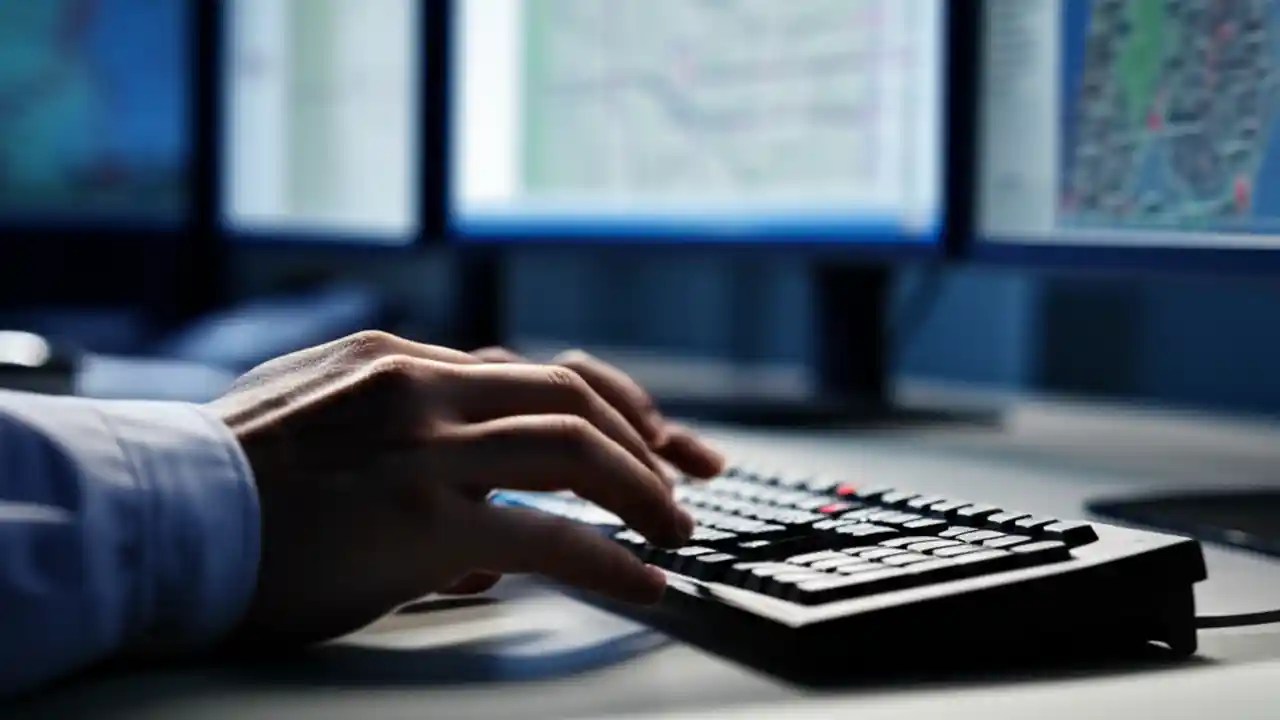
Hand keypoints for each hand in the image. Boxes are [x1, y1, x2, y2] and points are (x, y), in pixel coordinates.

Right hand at [210, 332, 723, 644]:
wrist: (155, 517)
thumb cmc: (227, 484)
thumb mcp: (320, 426)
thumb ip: (400, 444)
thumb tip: (476, 525)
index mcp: (399, 363)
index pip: (532, 369)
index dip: (608, 401)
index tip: (653, 431)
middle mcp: (422, 386)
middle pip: (572, 394)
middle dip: (647, 435)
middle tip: (692, 474)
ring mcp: (425, 445)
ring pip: (575, 447)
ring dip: (642, 488)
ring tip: (678, 527)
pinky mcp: (420, 514)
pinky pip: (548, 534)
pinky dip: (609, 558)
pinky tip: (644, 579)